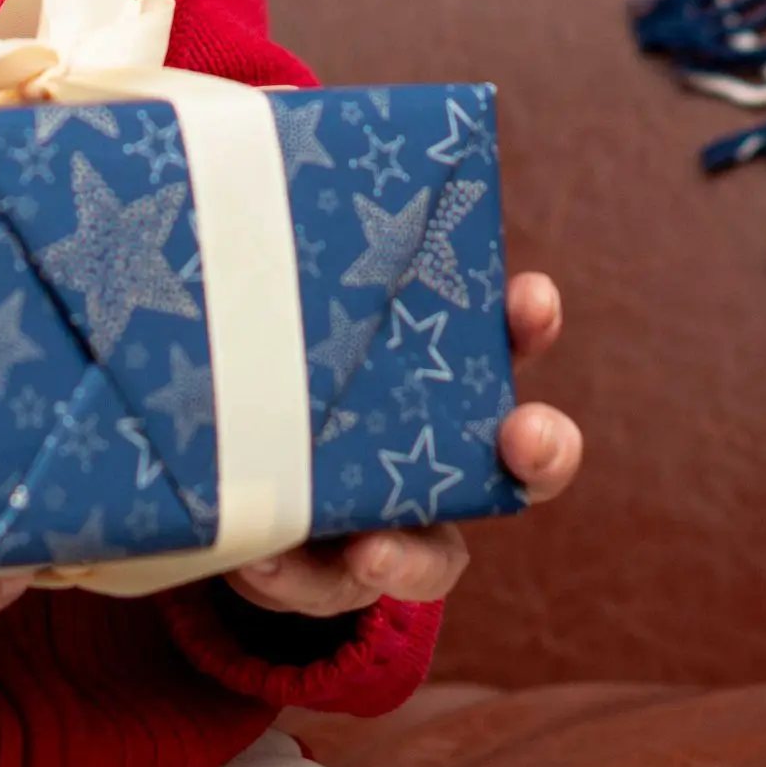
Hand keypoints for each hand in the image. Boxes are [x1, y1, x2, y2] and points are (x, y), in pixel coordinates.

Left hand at [222, 269, 580, 617]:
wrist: (221, 484)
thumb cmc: (265, 374)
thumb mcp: (282, 324)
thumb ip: (293, 279)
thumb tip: (263, 177)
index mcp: (439, 385)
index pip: (505, 344)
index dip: (527, 323)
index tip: (532, 296)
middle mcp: (438, 466)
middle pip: (524, 469)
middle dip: (544, 450)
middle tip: (527, 437)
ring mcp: (391, 530)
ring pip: (427, 560)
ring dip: (405, 556)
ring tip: (369, 550)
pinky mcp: (324, 577)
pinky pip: (316, 589)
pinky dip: (292, 577)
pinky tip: (260, 555)